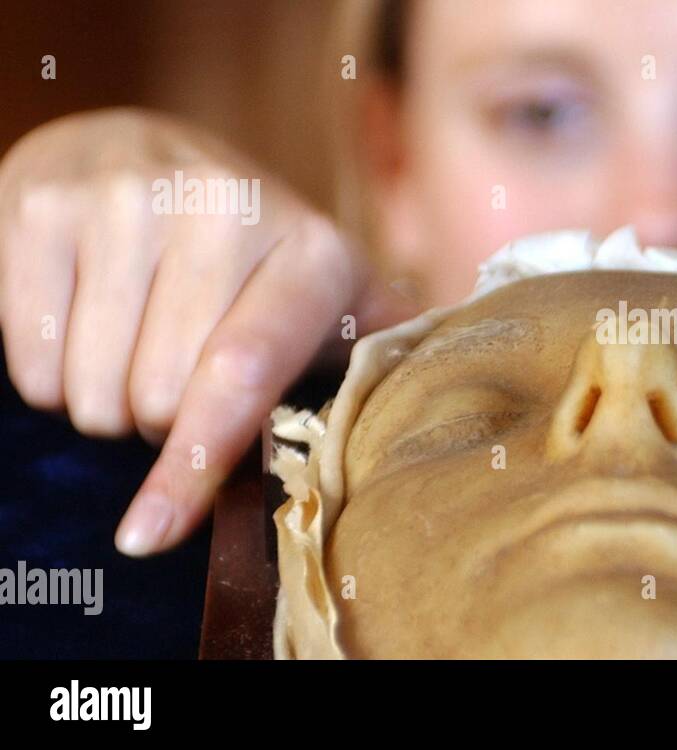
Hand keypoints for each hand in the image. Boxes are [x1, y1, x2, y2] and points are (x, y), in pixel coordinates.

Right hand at [0, 108, 418, 555]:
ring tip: (132, 343)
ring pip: (90, 388)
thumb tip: (428, 398)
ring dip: (103, 399)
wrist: (138, 145)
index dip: (195, 464)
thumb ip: (381, 341)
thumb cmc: (248, 243)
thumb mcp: (327, 282)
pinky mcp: (42, 204)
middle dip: (159, 421)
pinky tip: (83, 323)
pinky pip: (27, 359)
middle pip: (156, 398)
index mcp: (311, 247)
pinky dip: (47, 373)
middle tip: (175, 374)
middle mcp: (222, 208)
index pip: (244, 376)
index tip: (152, 533)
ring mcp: (125, 198)